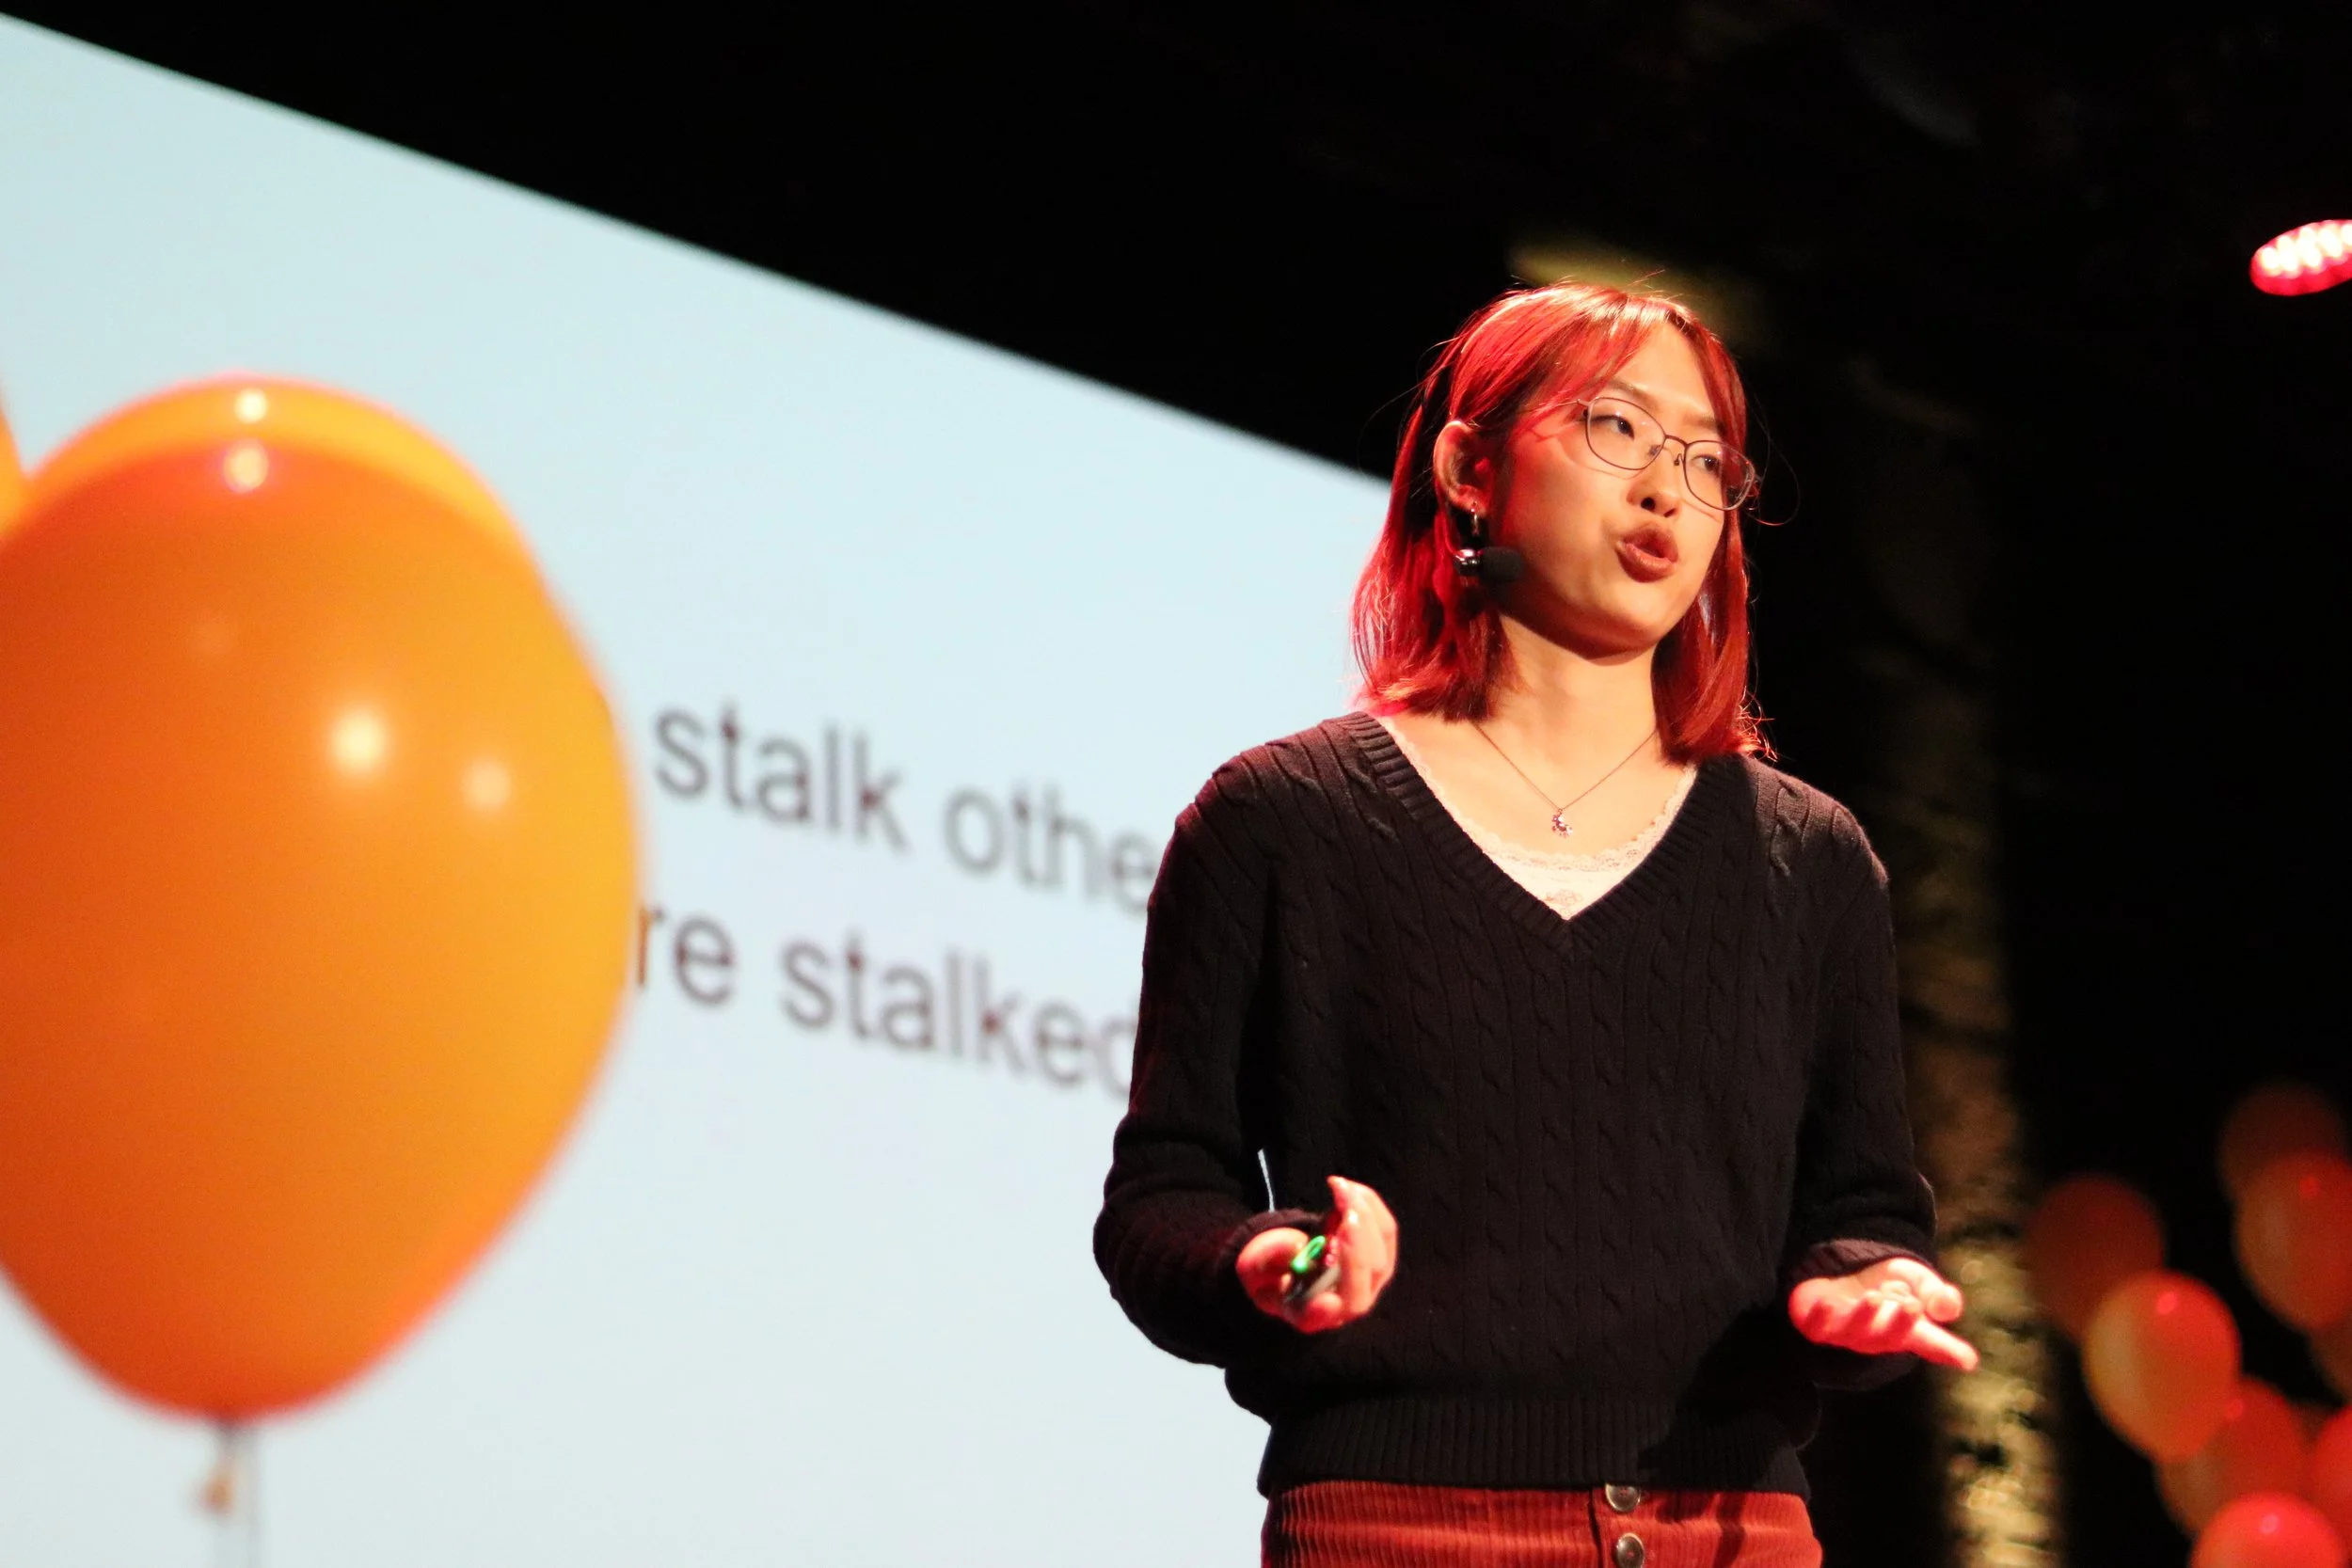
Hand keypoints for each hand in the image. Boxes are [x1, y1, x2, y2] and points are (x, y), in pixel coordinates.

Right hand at [1236, 1175, 1397, 1332]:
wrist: (1292, 1264)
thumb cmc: (1270, 1271)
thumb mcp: (1252, 1266)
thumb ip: (1264, 1260)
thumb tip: (1297, 1245)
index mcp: (1307, 1314)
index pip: (1320, 1316)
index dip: (1322, 1310)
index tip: (1324, 1300)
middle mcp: (1344, 1305)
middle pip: (1363, 1278)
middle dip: (1355, 1237)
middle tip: (1339, 1201)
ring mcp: (1368, 1283)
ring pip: (1380, 1249)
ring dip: (1364, 1211)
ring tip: (1337, 1185)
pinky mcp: (1380, 1258)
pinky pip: (1385, 1231)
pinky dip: (1370, 1205)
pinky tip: (1348, 1189)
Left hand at [1789, 1257, 1978, 1370]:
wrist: (1845, 1274)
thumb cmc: (1888, 1284)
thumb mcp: (1916, 1281)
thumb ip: (1935, 1294)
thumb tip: (1949, 1307)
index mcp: (1904, 1330)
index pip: (1927, 1343)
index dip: (1945, 1350)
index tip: (1967, 1358)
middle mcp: (1875, 1336)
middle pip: (1887, 1338)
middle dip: (1899, 1324)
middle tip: (1912, 1306)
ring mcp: (1844, 1332)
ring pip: (1853, 1333)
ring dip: (1863, 1317)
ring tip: (1874, 1297)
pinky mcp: (1815, 1323)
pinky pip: (1816, 1326)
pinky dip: (1820, 1317)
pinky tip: (1827, 1303)